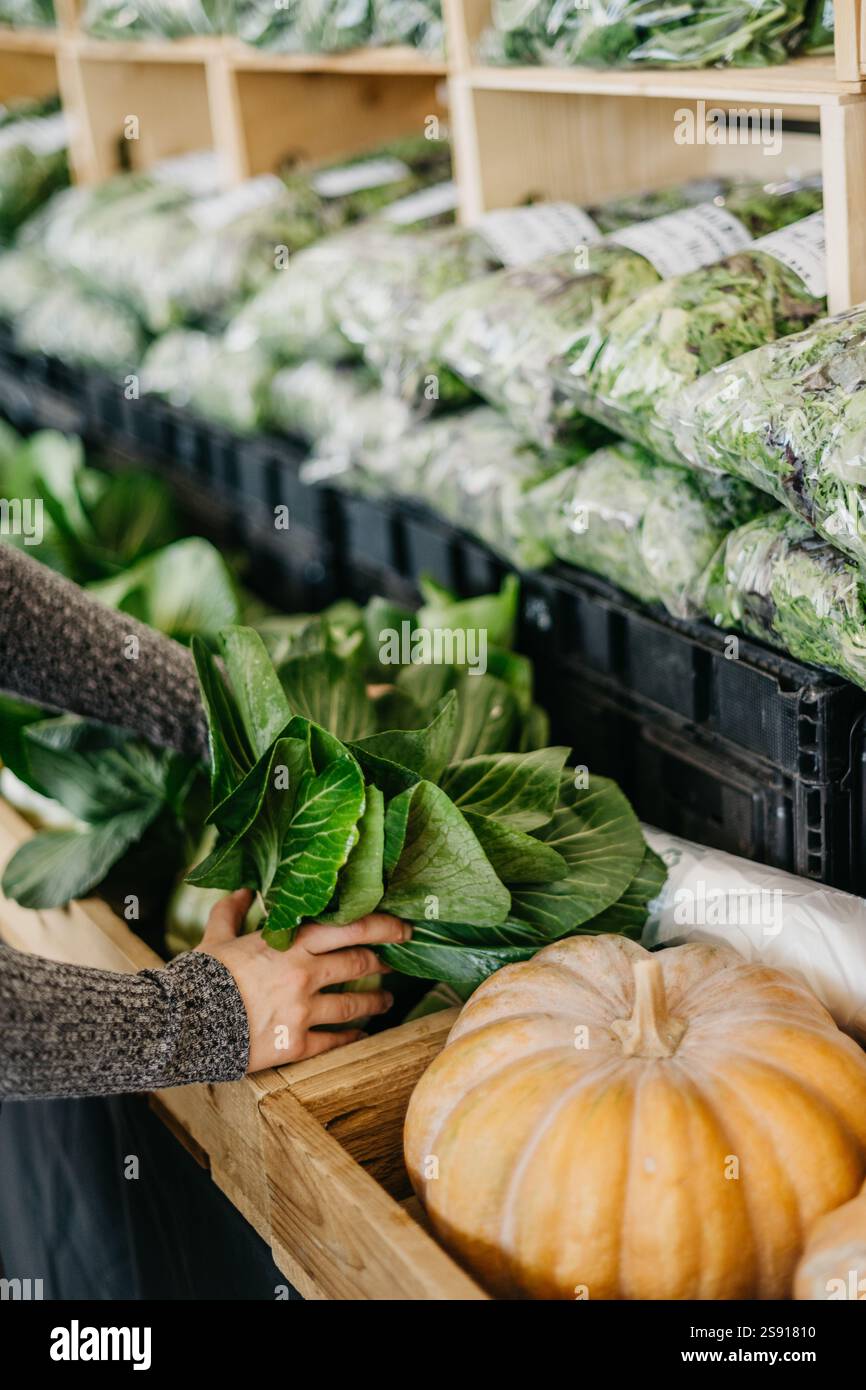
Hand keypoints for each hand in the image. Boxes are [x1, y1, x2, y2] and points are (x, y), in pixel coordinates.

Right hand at [197, 889, 409, 1071]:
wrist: (183, 1022)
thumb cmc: (199, 976)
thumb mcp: (215, 937)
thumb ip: (232, 912)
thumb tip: (242, 890)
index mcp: (289, 943)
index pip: (349, 927)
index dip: (382, 927)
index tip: (401, 928)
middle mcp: (304, 972)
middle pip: (358, 963)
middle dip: (381, 963)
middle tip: (394, 964)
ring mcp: (303, 1009)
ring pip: (354, 1003)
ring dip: (375, 1002)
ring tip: (385, 1002)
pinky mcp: (296, 1043)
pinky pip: (335, 1040)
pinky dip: (352, 1037)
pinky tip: (360, 1035)